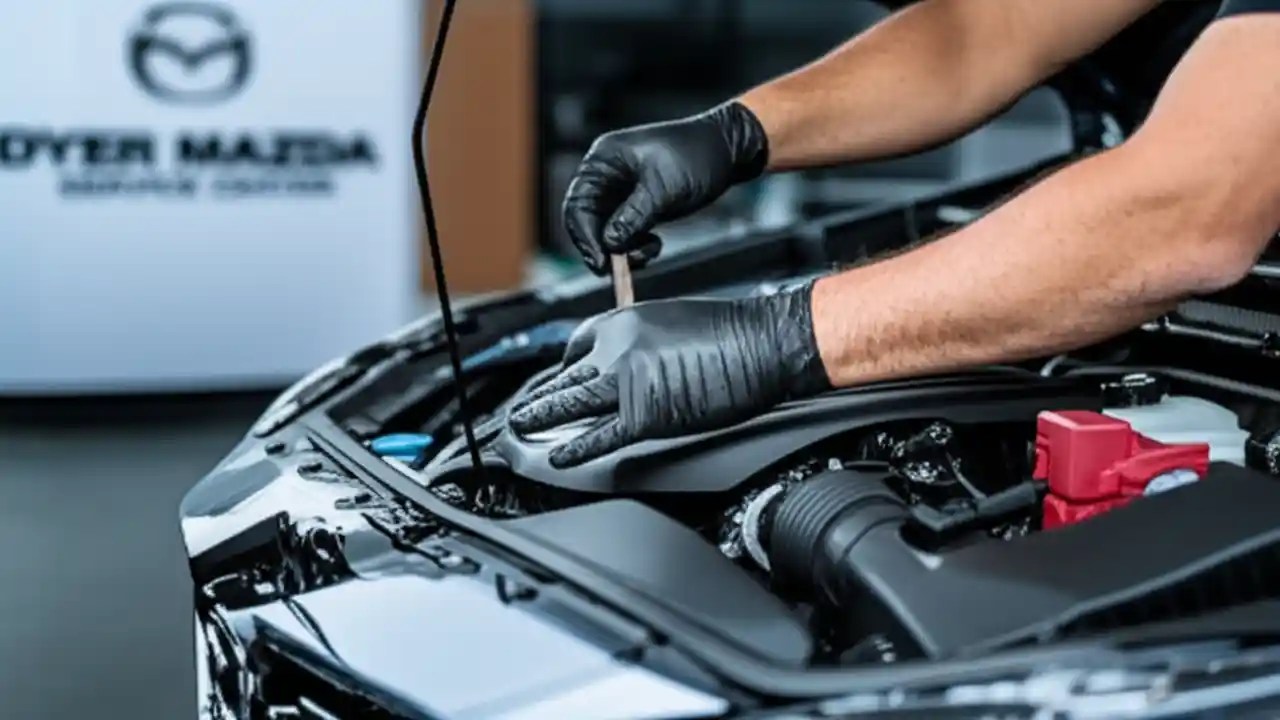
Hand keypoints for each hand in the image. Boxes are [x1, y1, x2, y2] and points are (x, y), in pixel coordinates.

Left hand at [508, 286, 829, 466]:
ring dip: (540, 417)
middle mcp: (615, 348)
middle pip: (565, 375)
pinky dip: (574, 448)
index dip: (564, 365)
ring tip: (519, 428)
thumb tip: (627, 360)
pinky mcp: (643, 416)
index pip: (576, 344)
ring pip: (570, 403)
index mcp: (623, 320)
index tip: (557, 376)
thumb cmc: (730, 331)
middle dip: (541, 394)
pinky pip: (599, 436)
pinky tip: (558, 456)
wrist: (759, 343)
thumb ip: (638, 341)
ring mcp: (625, 383)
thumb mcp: (670, 320)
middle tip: (522, 408)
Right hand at [562, 101, 769, 274]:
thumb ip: (633, 217)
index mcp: (603, 161)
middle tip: (616, 270)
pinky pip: (625, 233)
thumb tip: (610, 244)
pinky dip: (635, 245)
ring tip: (647, 252)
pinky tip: (653, 244)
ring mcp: (622, 191)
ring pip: (606, 231)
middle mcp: (606, 176)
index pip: (577, 205)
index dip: (584, 236)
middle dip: (602, 247)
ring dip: (622, 249)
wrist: (726, 151)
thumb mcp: (663, 188)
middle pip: (587, 221)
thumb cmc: (695, 155)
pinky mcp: (637, 205)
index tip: (601, 261)